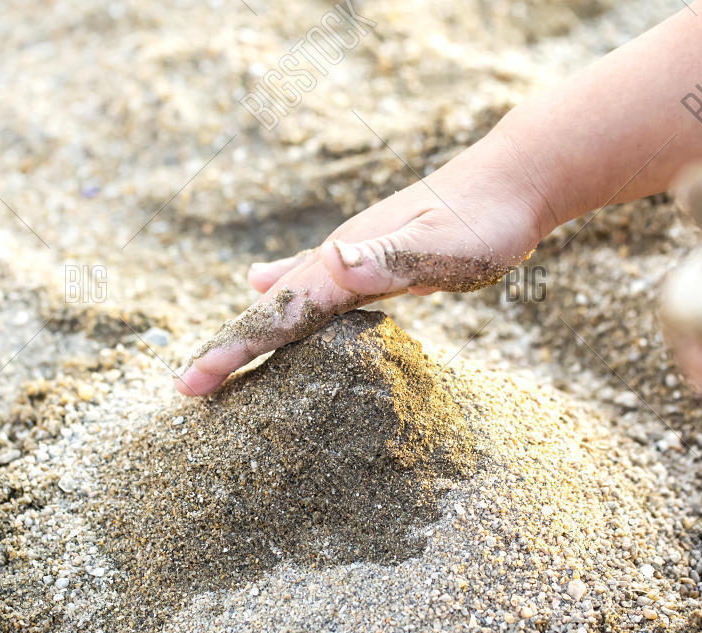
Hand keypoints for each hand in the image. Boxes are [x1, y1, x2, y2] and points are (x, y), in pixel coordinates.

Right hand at [174, 139, 545, 396]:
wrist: (516, 176)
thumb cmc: (487, 218)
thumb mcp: (445, 247)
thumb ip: (390, 257)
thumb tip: (332, 262)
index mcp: (344, 263)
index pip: (277, 314)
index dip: (232, 350)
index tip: (189, 384)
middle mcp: (337, 258)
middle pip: (270, 309)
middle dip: (228, 347)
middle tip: (185, 386)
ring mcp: (352, 256)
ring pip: (286, 298)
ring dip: (249, 328)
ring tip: (214, 356)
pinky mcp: (370, 259)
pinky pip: (313, 289)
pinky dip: (282, 295)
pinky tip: (261, 283)